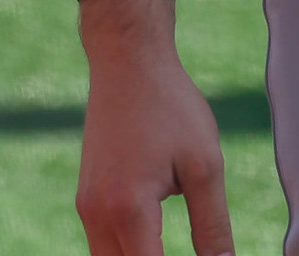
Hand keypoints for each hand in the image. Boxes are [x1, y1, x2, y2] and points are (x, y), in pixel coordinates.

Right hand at [77, 0, 234, 255]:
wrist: (127, 61)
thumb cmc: (170, 106)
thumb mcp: (205, 166)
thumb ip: (213, 228)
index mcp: (129, 208)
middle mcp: (98, 215)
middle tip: (195, 252)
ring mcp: (86, 208)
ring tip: (170, 248)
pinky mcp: (85, 199)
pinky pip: (103, 246)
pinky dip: (129, 254)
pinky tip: (155, 247)